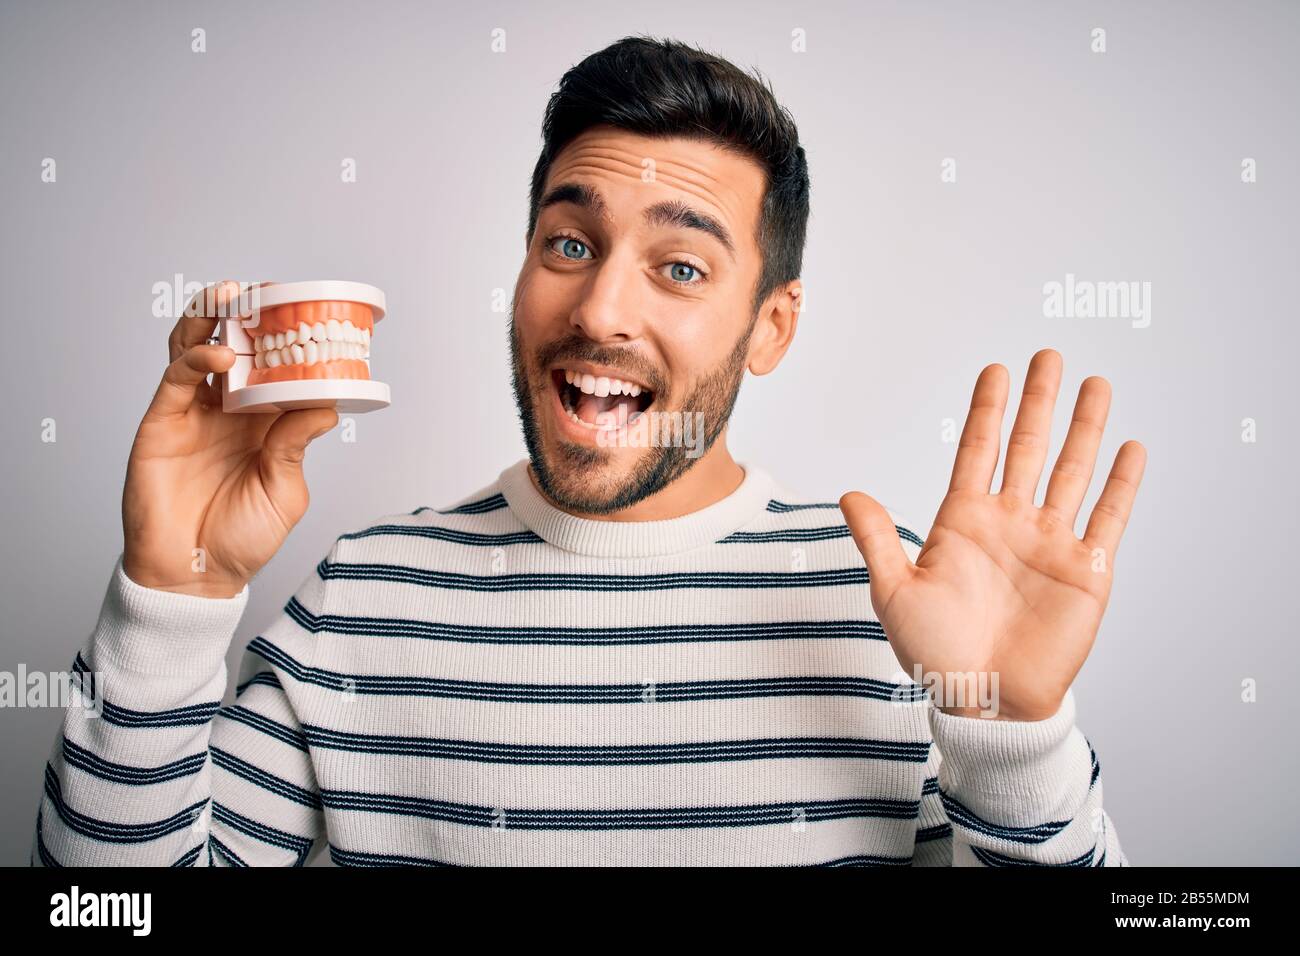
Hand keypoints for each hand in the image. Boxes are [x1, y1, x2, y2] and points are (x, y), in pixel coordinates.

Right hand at [121, 280, 338, 597]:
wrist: (195, 576)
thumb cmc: (242, 539)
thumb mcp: (285, 491)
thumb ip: (297, 446)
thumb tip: (328, 404)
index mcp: (263, 424)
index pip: (274, 369)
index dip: (285, 340)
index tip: (306, 312)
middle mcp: (226, 411)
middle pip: (232, 348)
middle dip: (245, 317)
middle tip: (263, 290)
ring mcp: (192, 414)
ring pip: (196, 350)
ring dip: (211, 319)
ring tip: (231, 295)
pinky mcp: (161, 424)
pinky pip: (176, 380)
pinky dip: (196, 360)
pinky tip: (219, 355)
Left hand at [840, 349, 1145, 720]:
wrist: (983, 703)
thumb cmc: (934, 654)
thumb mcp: (896, 593)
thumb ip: (878, 539)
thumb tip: (849, 493)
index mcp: (963, 521)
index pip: (979, 450)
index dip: (988, 410)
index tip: (996, 369)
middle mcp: (1009, 523)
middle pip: (1029, 448)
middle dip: (1039, 402)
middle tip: (1049, 355)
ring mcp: (1050, 543)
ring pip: (1072, 471)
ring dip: (1085, 428)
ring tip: (1097, 384)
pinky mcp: (1086, 571)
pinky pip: (1107, 518)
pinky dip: (1121, 483)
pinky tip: (1130, 447)